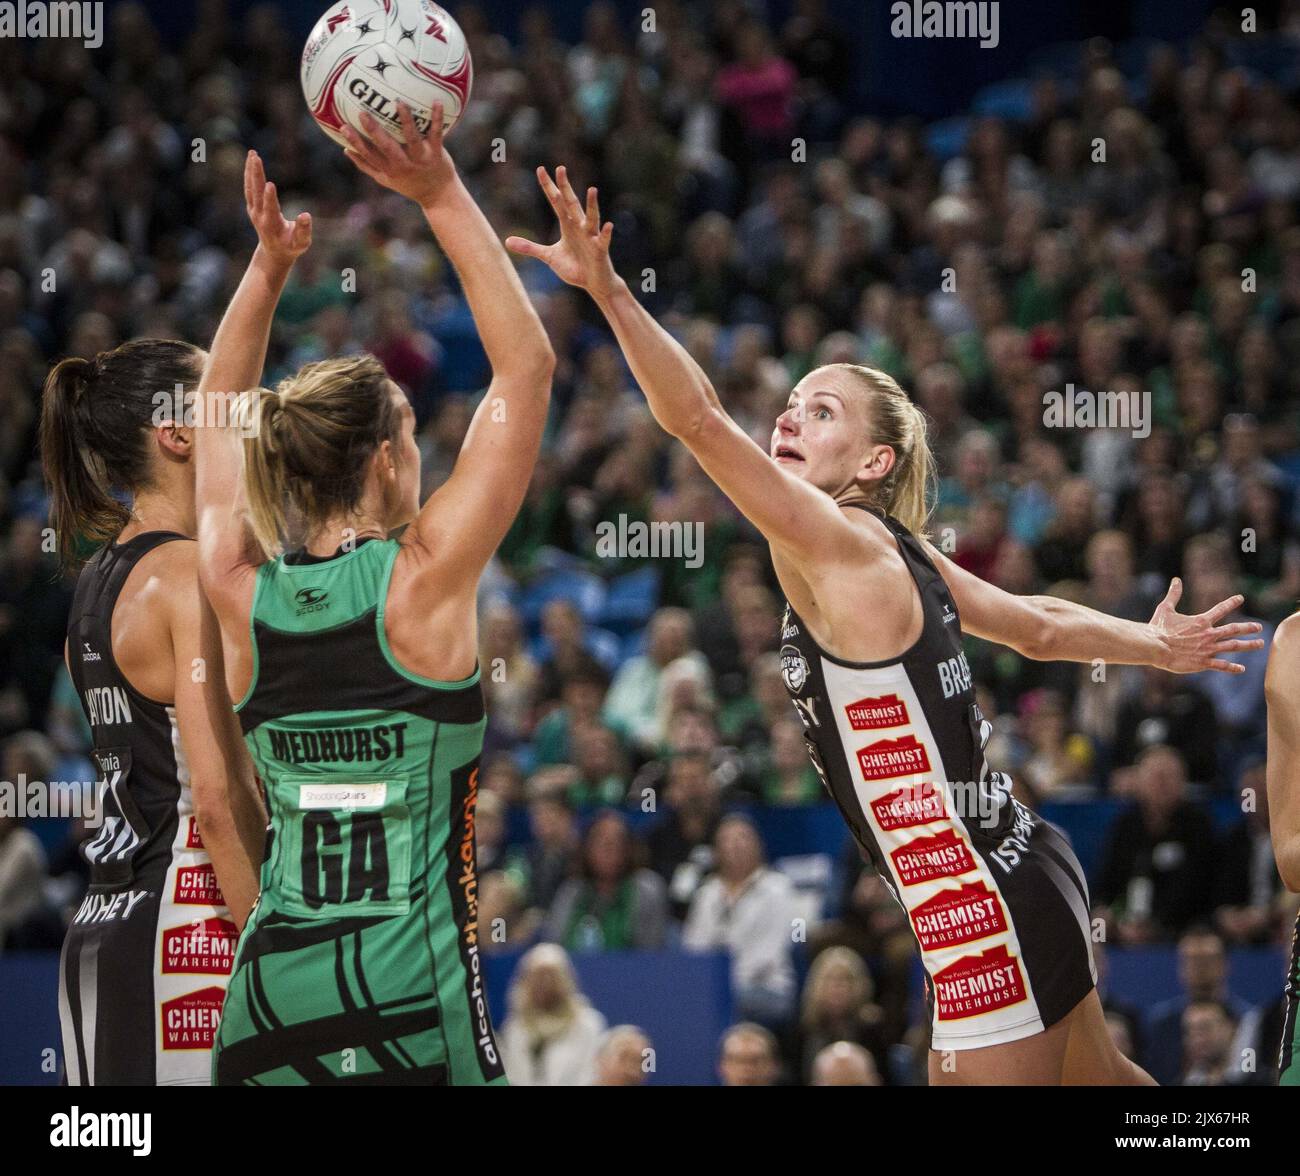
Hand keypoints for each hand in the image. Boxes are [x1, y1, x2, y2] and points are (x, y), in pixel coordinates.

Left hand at [244, 151, 311, 263]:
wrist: (274, 252)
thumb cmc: (291, 247)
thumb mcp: (301, 243)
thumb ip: (304, 230)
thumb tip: (306, 215)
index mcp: (271, 224)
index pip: (270, 208)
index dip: (269, 197)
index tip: (270, 184)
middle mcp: (259, 216)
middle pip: (256, 193)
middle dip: (256, 175)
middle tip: (256, 158)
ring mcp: (253, 210)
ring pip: (250, 187)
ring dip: (250, 170)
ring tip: (252, 153)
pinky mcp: (252, 206)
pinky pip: (249, 187)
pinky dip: (249, 174)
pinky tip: (251, 161)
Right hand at [341, 103, 456, 207]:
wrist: (439, 196)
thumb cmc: (410, 184)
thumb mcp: (386, 180)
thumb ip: (367, 166)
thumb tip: (345, 150)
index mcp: (389, 170)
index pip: (368, 155)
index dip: (355, 142)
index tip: (343, 127)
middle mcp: (403, 165)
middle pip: (386, 147)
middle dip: (374, 131)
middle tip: (362, 113)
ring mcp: (420, 159)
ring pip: (411, 138)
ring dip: (405, 121)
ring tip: (399, 103)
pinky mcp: (436, 154)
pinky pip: (436, 134)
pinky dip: (437, 119)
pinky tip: (437, 102)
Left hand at [505, 166, 617, 299]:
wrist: (594, 283)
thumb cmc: (575, 267)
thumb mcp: (549, 256)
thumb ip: (530, 247)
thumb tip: (507, 241)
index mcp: (567, 225)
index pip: (556, 202)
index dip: (548, 186)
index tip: (540, 169)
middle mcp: (579, 227)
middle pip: (571, 203)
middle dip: (565, 187)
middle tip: (560, 168)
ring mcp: (591, 237)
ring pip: (591, 217)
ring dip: (592, 204)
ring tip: (592, 190)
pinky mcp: (600, 250)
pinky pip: (603, 240)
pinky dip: (605, 233)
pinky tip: (608, 225)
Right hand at [1148, 578, 1263, 673]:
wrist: (1155, 647)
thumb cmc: (1158, 628)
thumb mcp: (1165, 608)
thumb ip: (1174, 594)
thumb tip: (1176, 580)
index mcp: (1201, 621)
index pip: (1220, 609)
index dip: (1231, 602)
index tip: (1240, 598)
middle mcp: (1208, 634)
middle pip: (1233, 629)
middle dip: (1248, 628)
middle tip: (1259, 627)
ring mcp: (1208, 649)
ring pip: (1233, 646)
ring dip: (1248, 645)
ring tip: (1260, 644)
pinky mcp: (1203, 662)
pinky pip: (1222, 665)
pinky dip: (1232, 667)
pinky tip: (1241, 668)